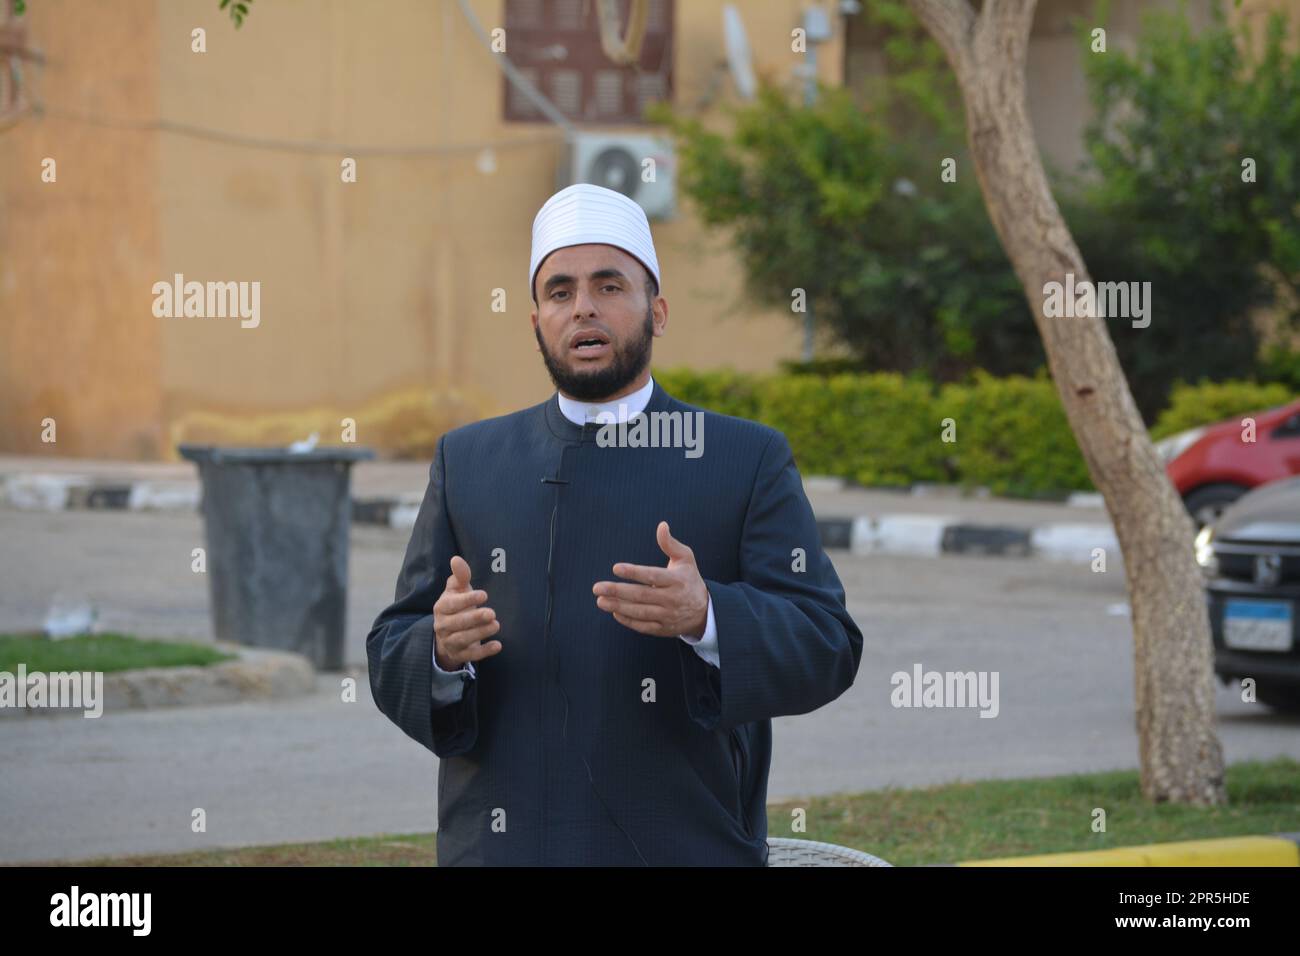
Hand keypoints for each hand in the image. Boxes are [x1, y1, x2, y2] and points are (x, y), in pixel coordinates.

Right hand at [433, 555, 501, 669]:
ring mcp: (449, 642)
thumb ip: (460, 576)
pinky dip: (484, 652)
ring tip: (496, 625)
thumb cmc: (457, 606)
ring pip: (463, 640)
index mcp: (441, 607)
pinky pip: (470, 656)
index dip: (467, 600)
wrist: (448, 634)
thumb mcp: (457, 590)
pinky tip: (498, 645)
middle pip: (457, 623)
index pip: (451, 604)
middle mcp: (442, 626)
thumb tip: (456, 559)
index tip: (484, 595)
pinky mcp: (459, 655)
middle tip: (492, 613)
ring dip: (480, 633)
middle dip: (474, 618)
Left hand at [593, 521, 708, 637]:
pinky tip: (614, 612)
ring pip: (640, 612)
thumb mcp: (685, 559)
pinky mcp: (663, 629)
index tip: (616, 568)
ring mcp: (668, 616)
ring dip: (618, 606)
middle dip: (618, 591)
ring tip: (600, 600)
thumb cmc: (689, 579)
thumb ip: (670, 544)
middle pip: (642, 595)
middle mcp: (672, 599)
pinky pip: (643, 626)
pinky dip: (628, 620)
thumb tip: (661, 525)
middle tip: (597, 587)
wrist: (704, 611)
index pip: (653, 576)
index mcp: (677, 580)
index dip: (634, 572)